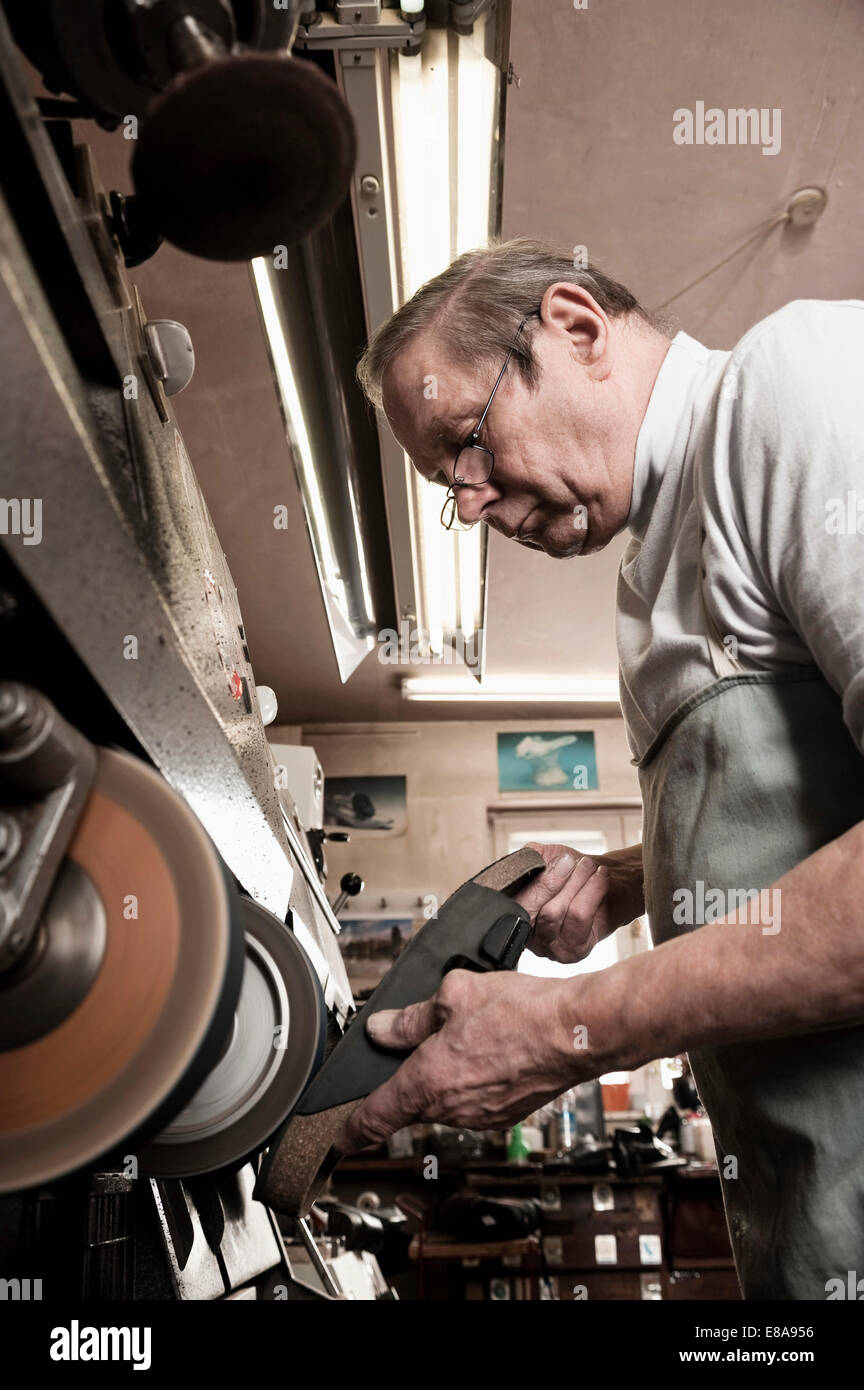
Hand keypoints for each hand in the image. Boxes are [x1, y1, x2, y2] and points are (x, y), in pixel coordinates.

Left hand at [332, 968, 587, 1155]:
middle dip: (412, 1074)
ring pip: (445, 1098)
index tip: (337, 1137)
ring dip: (447, 1074)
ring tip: (472, 1035)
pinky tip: (494, 1049)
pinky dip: (474, 1079)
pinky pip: (474, 1100)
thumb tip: (384, 1028)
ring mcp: (479, 1116)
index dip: (349, 1131)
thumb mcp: (453, 995)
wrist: (576, 1031)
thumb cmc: (521, 1013)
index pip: (373, 1119)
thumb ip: (411, 1017)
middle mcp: (450, 1108)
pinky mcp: (504, 1115)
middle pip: (411, 1100)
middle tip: (428, 1040)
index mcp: (426, 1082)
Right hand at [513, 842, 643, 964]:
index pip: (512, 902)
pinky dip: (592, 891)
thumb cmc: (574, 875)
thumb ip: (532, 856)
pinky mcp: (573, 952)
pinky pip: (578, 919)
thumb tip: (532, 859)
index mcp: (513, 914)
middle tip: (572, 861)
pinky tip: (600, 877)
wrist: (607, 885)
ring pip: (554, 912)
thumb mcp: (548, 858)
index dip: (535, 881)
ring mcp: (549, 949)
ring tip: (588, 866)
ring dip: (575, 883)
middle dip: (554, 881)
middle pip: (532, 910)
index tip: (558, 860)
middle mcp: (527, 937)